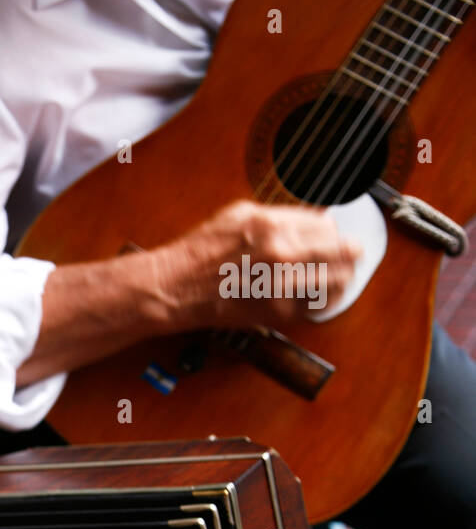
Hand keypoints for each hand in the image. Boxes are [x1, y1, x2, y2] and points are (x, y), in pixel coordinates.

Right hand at [146, 200, 361, 329]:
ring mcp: (282, 286)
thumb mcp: (239, 215)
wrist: (174, 287)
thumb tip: (316, 219)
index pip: (326, 225)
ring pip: (338, 281)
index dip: (333, 230)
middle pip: (342, 252)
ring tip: (345, 274)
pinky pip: (317, 306)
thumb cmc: (199, 252)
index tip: (335, 234)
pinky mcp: (277, 312)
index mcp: (273, 226)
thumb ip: (282, 215)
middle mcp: (282, 255)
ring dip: (344, 276)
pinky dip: (325, 300)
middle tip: (354, 253)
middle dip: (351, 251)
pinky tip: (324, 295)